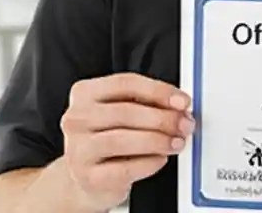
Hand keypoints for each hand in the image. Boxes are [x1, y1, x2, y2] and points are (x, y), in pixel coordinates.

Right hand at [60, 72, 194, 210]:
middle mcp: (76, 119)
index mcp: (84, 93)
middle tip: (184, 124)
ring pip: (124, 139)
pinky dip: (149, 163)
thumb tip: (178, 106)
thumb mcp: (119, 113)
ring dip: (159, 140)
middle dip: (163, 118)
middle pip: (125, 111)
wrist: (86, 178)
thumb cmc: (107, 140)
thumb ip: (144, 104)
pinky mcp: (89, 177)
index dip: (158, 91)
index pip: (124, 84)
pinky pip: (126, 168)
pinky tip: (160, 159)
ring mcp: (79, 149)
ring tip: (176, 143)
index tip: (182, 101)